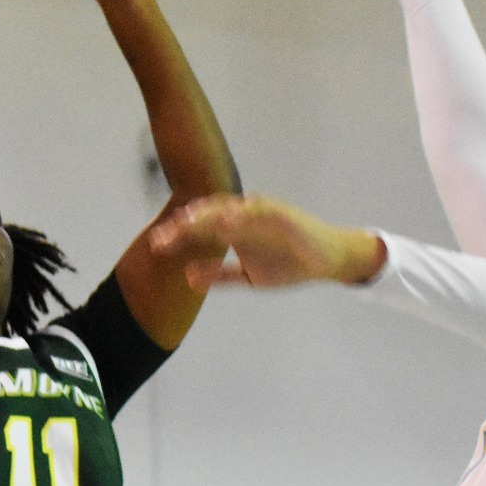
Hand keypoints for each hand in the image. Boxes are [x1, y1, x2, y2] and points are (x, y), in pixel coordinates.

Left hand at [150, 195, 386, 289]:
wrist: (329, 261)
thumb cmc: (290, 264)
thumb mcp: (250, 277)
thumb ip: (220, 276)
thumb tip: (187, 277)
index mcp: (236, 230)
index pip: (201, 228)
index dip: (179, 234)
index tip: (157, 245)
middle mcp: (246, 217)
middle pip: (210, 215)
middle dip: (186, 225)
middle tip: (164, 236)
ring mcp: (265, 214)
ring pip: (232, 209)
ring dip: (210, 214)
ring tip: (188, 221)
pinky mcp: (285, 215)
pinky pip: (263, 211)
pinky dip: (246, 213)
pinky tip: (230, 218)